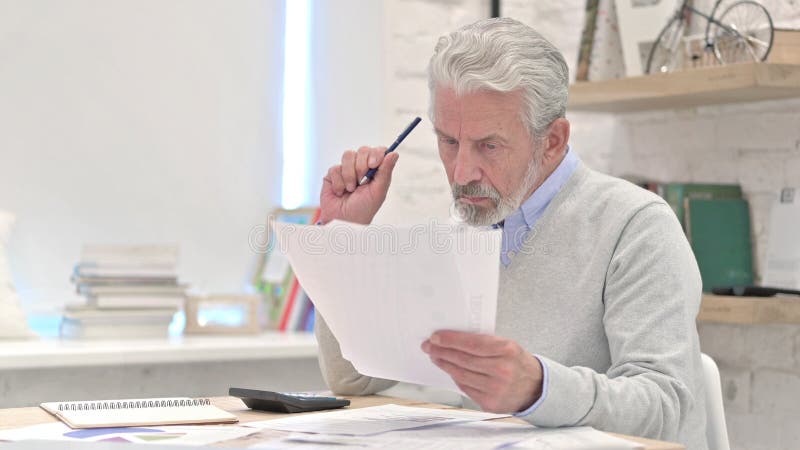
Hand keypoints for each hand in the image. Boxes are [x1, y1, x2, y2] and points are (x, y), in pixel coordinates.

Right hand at [319, 146, 398, 224]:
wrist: (344, 220)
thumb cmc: (364, 208)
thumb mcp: (378, 191)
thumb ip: (385, 171)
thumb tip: (394, 153)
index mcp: (376, 170)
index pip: (378, 151)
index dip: (376, 153)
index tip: (373, 164)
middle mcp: (362, 166)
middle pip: (363, 150)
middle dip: (361, 166)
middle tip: (361, 182)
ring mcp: (347, 168)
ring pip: (348, 155)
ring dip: (349, 175)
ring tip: (350, 189)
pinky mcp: (333, 173)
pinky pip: (335, 168)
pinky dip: (339, 183)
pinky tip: (340, 192)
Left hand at [421, 330, 542, 412]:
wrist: (536, 389)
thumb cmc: (517, 363)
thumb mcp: (507, 345)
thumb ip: (484, 342)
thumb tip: (454, 339)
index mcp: (507, 351)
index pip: (472, 344)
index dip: (451, 340)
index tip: (436, 336)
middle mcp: (502, 371)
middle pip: (463, 360)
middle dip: (442, 351)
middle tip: (429, 346)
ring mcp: (496, 389)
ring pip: (461, 375)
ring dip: (445, 364)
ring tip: (435, 357)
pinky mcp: (489, 403)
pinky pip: (466, 388)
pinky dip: (456, 378)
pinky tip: (450, 370)